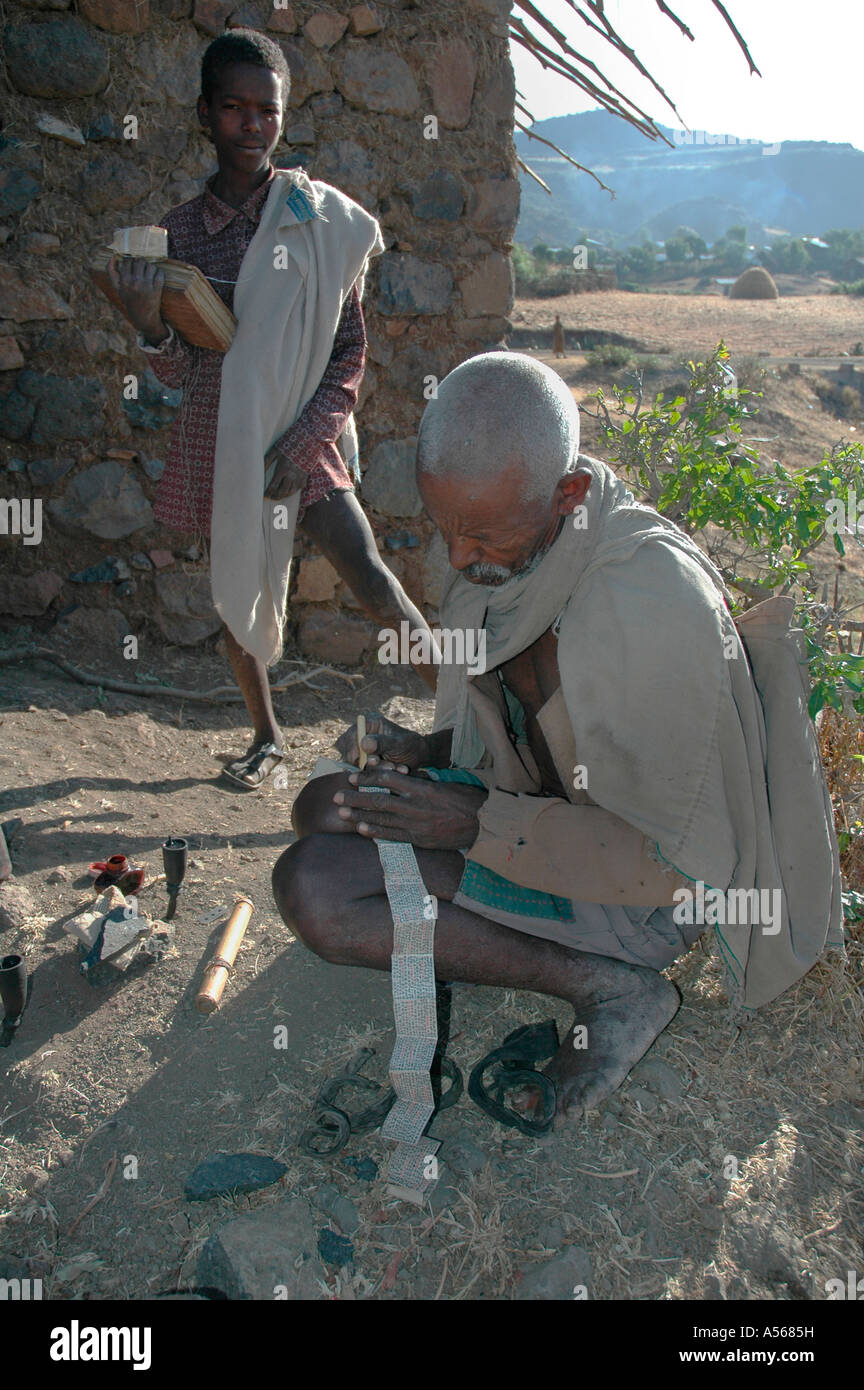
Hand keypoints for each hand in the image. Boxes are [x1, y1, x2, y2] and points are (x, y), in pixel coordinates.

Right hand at [107, 255, 166, 339]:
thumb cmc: (129, 300)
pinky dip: (159, 272)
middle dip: (141, 262)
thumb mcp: (117, 288)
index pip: (128, 262)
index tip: (133, 265)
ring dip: (150, 267)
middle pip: (140, 261)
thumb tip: (112, 257)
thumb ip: (112, 272)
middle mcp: (135, 283)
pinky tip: (156, 276)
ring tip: (149, 272)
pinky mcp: (157, 290)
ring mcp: (147, 286)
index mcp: (124, 282)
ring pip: (150, 266)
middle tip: (142, 267)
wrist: (143, 317)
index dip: (131, 261)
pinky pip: (160, 273)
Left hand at [263, 444, 306, 498]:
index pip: (273, 486)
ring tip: (277, 495)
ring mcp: (299, 479)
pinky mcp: (304, 479)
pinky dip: (291, 492)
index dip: (268, 493)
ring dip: (283, 495)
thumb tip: (258, 470)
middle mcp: (291, 476)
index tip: (264, 495)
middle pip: (282, 492)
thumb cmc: (289, 447)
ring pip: (290, 492)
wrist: (307, 445)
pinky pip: (297, 490)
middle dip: (275, 496)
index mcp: (282, 470)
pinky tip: (286, 491)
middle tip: (270, 497)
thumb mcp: (275, 451)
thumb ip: (267, 461)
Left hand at [332, 767, 487, 850]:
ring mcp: (417, 825)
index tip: (353, 777)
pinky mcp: (420, 840)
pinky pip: (394, 836)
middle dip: (356, 798)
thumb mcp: (444, 783)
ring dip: (360, 816)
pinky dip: (376, 833)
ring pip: (382, 819)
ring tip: (342, 813)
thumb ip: (421, 781)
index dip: (368, 778)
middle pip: (379, 800)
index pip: (389, 780)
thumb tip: (400, 776)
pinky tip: (362, 830)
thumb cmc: (467, 800)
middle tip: (337, 796)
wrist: (484, 824)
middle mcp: (417, 806)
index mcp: (423, 788)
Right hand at [335, 712, 429, 770]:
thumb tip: (364, 744)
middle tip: (380, 763)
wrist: (417, 757)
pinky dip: (376, 774)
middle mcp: (362, 734)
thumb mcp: (398, 743)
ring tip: (393, 767)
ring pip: (356, 763)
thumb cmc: (410, 745)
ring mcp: (362, 749)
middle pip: (348, 750)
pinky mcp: (364, 762)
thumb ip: (382, 743)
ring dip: (374, 768)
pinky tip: (393, 769)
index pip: (351, 734)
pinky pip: (362, 771)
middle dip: (364, 761)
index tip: (358, 759)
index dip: (351, 748)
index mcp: (369, 722)